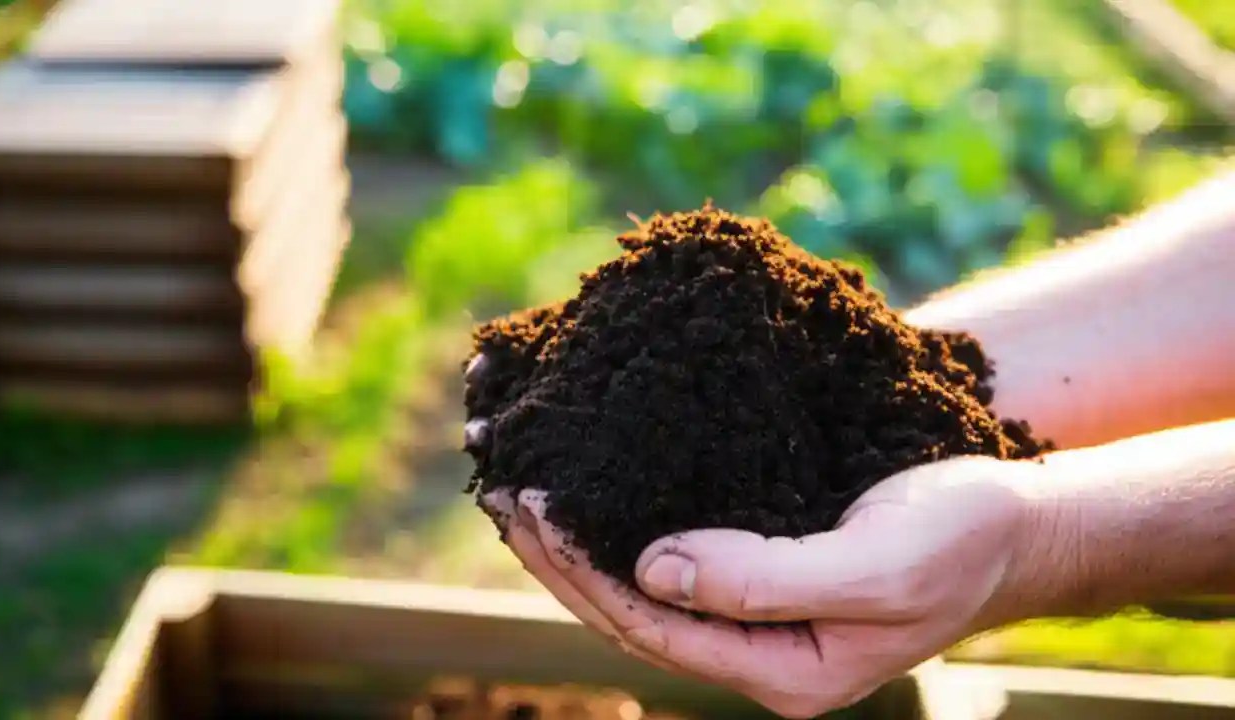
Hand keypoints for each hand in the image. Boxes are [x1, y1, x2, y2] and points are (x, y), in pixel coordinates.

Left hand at [465, 357, 1049, 717]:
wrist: (1019, 525)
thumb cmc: (960, 542)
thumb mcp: (873, 567)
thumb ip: (764, 580)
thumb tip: (653, 568)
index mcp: (781, 670)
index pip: (654, 629)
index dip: (585, 572)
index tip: (534, 507)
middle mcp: (759, 652)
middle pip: (634, 614)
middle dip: (563, 561)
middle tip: (503, 495)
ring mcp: (760, 616)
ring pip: (647, 589)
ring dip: (582, 547)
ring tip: (524, 496)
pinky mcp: (765, 572)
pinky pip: (677, 558)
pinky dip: (625, 526)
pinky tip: (594, 494)